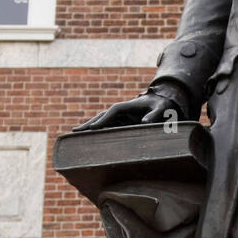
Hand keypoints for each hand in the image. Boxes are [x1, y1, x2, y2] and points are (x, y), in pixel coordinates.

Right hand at [73, 90, 189, 132]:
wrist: (163, 100)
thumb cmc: (162, 105)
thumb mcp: (161, 109)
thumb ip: (154, 114)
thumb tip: (145, 121)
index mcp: (128, 106)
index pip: (112, 112)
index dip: (103, 120)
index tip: (94, 129)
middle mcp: (121, 110)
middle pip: (102, 116)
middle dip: (89, 123)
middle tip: (75, 132)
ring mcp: (120, 116)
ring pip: (102, 121)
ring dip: (90, 127)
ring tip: (76, 134)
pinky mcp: (122, 121)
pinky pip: (108, 126)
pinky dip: (98, 130)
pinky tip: (90, 137)